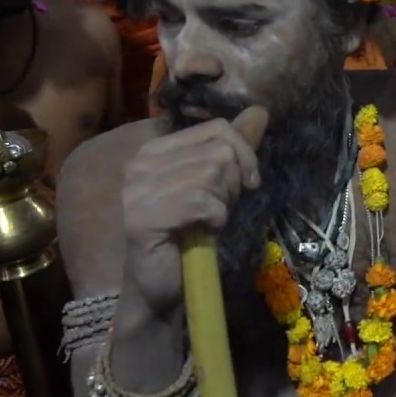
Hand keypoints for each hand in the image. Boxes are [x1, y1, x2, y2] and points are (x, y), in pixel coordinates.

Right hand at [120, 107, 268, 316]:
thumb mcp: (216, 185)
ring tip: (208, 220)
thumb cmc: (190, 232)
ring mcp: (136, 190)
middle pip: (220, 151)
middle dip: (233, 183)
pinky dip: (215, 218)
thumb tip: (259, 112)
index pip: (217, 128)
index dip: (245, 153)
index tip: (249, 182)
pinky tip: (202, 231)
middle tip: (220, 208)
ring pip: (212, 174)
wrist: (161, 284)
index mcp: (155, 149)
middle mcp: (140, 163)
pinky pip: (201, 202)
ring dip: (223, 203)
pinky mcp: (141, 217)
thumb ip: (232, 150)